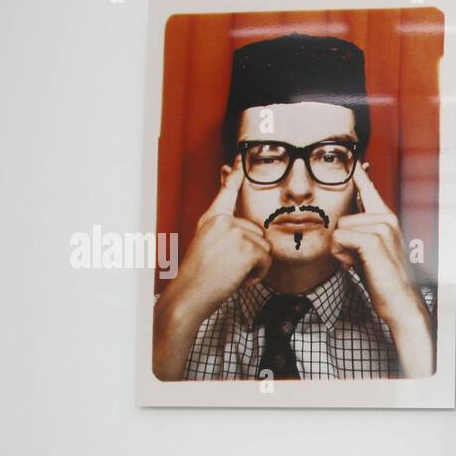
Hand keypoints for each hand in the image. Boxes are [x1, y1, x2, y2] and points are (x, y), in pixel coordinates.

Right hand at [161, 154, 271, 323]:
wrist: (188, 295)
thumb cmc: (199, 278)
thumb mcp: (208, 247)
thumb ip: (224, 233)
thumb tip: (247, 229)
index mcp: (211, 219)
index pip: (226, 193)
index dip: (234, 176)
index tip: (238, 160)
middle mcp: (222, 221)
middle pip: (258, 233)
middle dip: (251, 254)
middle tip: (228, 268)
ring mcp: (234, 232)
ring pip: (264, 248)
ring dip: (255, 266)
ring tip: (231, 274)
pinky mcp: (245, 248)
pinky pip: (266, 260)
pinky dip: (258, 274)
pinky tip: (238, 280)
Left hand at [331, 161, 427, 324]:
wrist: (401, 303)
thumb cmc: (385, 282)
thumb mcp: (369, 254)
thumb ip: (358, 237)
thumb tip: (338, 233)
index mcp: (387, 220)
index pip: (369, 191)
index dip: (360, 176)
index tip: (356, 160)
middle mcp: (386, 219)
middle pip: (343, 219)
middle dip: (342, 243)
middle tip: (358, 262)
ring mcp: (382, 228)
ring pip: (339, 229)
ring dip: (341, 252)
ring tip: (359, 265)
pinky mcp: (374, 240)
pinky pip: (340, 239)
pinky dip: (342, 256)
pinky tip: (355, 267)